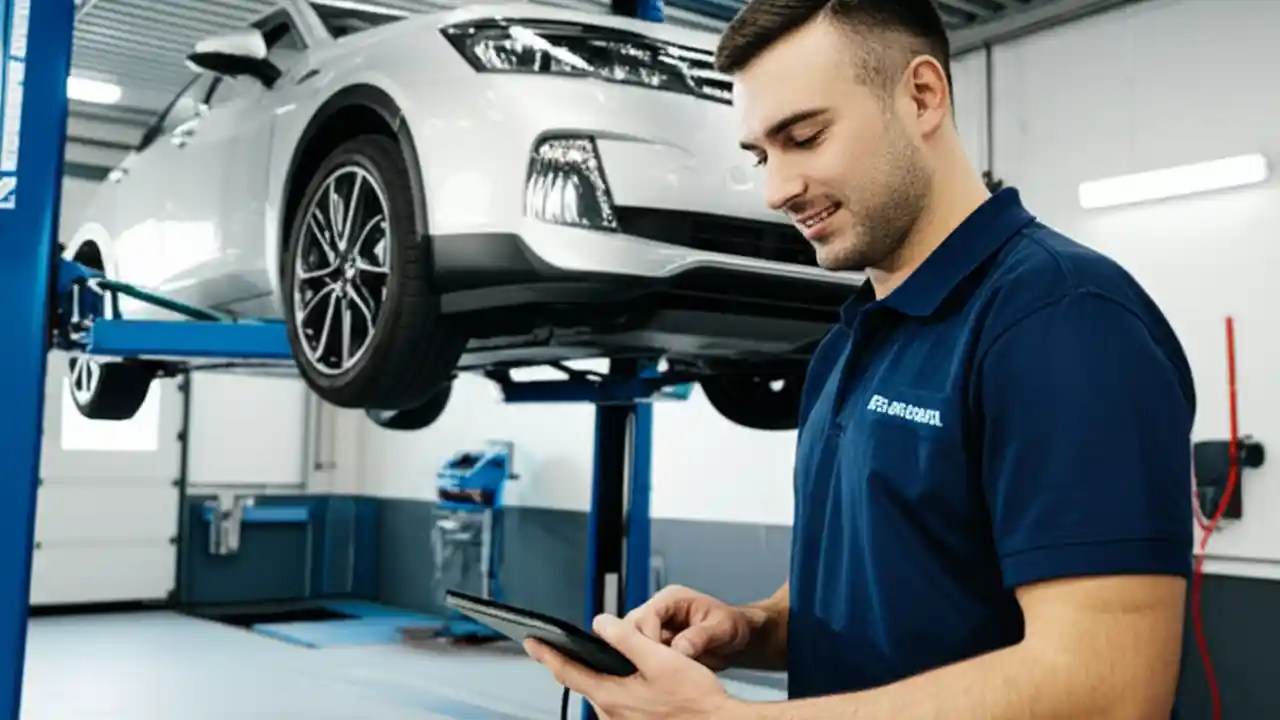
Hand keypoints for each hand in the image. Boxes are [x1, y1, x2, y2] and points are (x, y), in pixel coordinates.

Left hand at [524, 614, 736, 719]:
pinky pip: (617, 707)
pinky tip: (633, 682)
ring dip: (601, 678)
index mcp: (613, 696)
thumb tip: (600, 623)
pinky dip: (616, 690)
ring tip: (609, 660)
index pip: (569, 671)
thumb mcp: (661, 658)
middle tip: (568, 646)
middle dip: (577, 665)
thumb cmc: (696, 698)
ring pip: (602, 696)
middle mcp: (613, 716)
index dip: (547, 654)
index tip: (530, 642)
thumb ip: (627, 638)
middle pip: (585, 684)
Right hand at [622, 585, 751, 669]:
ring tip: (648, 679)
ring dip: (637, 659)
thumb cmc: (731, 625)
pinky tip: (650, 681)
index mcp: (672, 598)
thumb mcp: (721, 628)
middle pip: (632, 627)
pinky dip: (643, 666)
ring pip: (631, 642)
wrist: (736, 638)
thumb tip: (679, 650)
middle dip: (636, 649)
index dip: (647, 636)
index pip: (647, 614)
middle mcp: (658, 610)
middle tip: (648, 672)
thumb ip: (700, 636)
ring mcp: (655, 628)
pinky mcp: (655, 644)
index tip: (654, 658)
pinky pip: (640, 654)